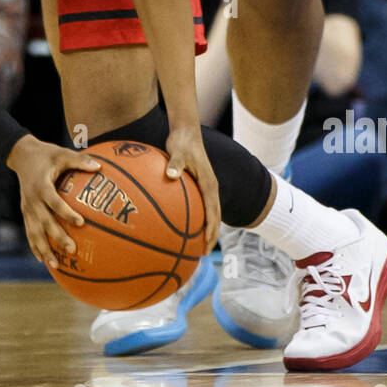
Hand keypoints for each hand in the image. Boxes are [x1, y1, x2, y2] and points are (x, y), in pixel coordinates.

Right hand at [7, 134, 100, 266]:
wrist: (21, 156)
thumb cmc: (46, 154)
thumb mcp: (62, 153)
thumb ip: (80, 160)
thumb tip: (100, 167)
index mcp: (41, 185)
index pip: (54, 201)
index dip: (66, 212)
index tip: (81, 223)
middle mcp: (32, 200)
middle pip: (44, 222)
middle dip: (57, 237)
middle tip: (72, 250)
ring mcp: (27, 208)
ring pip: (34, 232)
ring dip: (44, 249)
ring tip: (55, 264)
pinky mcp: (25, 213)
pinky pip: (29, 232)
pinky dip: (34, 246)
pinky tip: (42, 260)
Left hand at [164, 127, 220, 252]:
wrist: (186, 131)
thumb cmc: (181, 142)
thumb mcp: (177, 152)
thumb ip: (174, 164)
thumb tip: (171, 175)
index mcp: (209, 185)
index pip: (213, 214)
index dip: (211, 232)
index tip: (206, 247)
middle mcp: (210, 189)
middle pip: (215, 218)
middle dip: (210, 237)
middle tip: (203, 254)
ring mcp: (205, 188)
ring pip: (210, 213)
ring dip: (206, 230)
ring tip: (196, 247)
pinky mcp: (198, 185)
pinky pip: (199, 207)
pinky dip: (196, 219)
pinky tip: (182, 227)